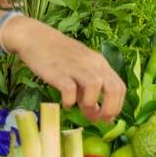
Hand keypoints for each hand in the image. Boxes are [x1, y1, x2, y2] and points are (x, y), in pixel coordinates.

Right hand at [6, 17, 125, 120]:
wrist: (36, 37)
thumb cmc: (58, 54)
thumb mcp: (80, 66)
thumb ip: (89, 86)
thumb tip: (96, 111)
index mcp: (100, 63)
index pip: (120, 87)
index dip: (117, 106)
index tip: (107, 118)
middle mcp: (92, 64)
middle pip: (113, 88)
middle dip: (109, 109)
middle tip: (97, 119)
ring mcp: (76, 67)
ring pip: (96, 86)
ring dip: (91, 104)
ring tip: (81, 110)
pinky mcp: (59, 71)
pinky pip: (70, 89)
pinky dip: (70, 100)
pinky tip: (65, 104)